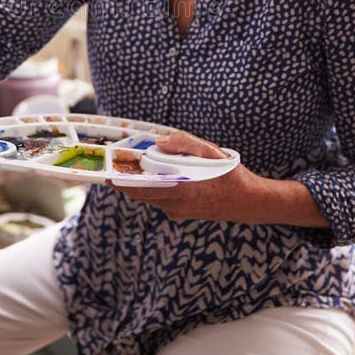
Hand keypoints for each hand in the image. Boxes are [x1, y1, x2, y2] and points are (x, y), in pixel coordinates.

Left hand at [113, 130, 259, 223]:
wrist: (248, 202)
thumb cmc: (230, 174)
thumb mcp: (211, 151)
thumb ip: (185, 143)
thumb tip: (160, 141)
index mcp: (180, 189)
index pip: (140, 187)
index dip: (120, 180)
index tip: (105, 172)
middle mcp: (175, 205)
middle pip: (140, 193)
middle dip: (127, 179)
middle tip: (116, 164)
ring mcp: (177, 212)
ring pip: (149, 196)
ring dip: (140, 182)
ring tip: (134, 165)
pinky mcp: (180, 214)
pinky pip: (159, 199)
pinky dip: (154, 187)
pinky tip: (158, 174)